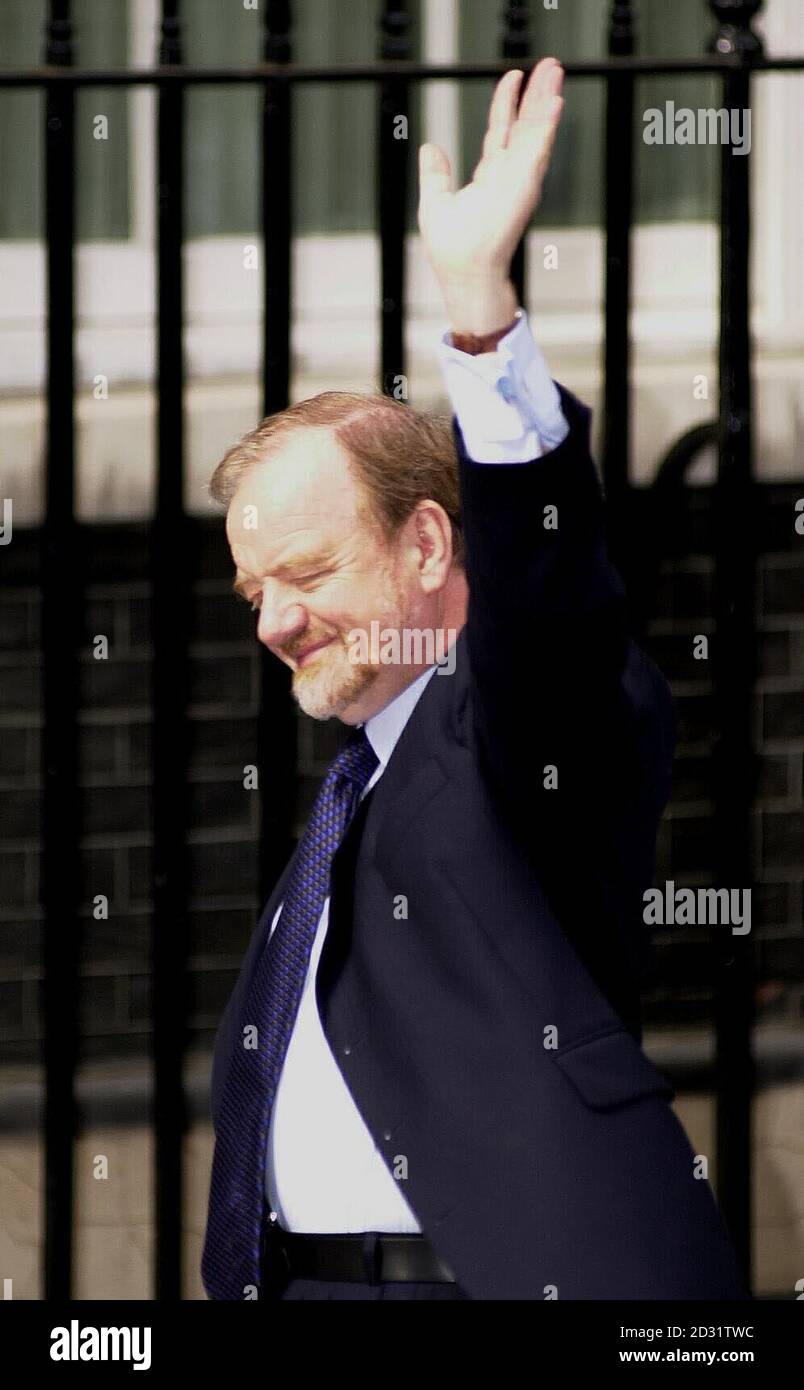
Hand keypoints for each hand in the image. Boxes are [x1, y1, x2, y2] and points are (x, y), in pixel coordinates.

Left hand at [418, 58, 563, 334]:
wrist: (464, 276)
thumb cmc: (453, 251)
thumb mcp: (436, 202)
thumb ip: (436, 174)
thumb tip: (430, 147)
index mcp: (490, 176)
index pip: (500, 130)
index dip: (506, 103)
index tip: (512, 77)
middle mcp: (508, 175)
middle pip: (525, 125)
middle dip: (537, 94)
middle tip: (551, 64)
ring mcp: (518, 181)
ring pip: (535, 132)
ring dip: (546, 101)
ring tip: (555, 71)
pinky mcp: (523, 188)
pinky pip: (536, 151)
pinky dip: (545, 128)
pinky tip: (554, 103)